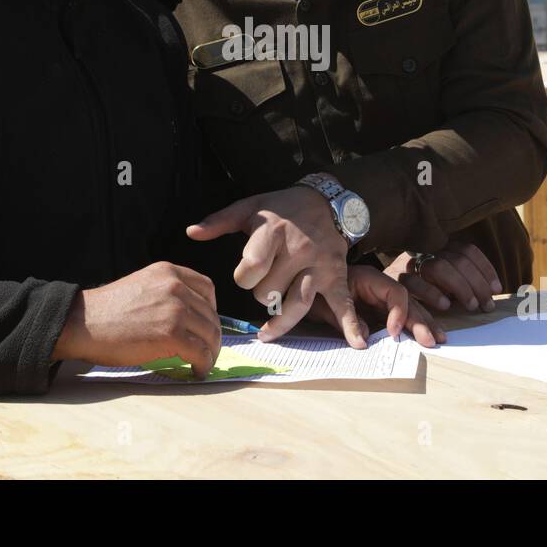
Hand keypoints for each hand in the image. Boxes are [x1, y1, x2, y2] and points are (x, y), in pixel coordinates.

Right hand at [51, 261, 221, 379]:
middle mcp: (175, 286)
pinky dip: (204, 364)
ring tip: (203, 363)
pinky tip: (197, 371)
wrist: (82, 323)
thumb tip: (188, 318)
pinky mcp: (172, 333)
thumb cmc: (106, 311)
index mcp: (168, 271)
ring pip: (210, 333)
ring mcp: (175, 309)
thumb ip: (166, 293)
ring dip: (210, 352)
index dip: (211, 310)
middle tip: (206, 351)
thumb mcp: (142, 286)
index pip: (207, 288)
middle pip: (210, 313)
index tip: (205, 325)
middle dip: (211, 335)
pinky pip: (200, 351)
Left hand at [186, 185, 366, 348]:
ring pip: (298, 303)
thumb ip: (218, 221)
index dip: (243, 276)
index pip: (252, 267)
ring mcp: (319, 265)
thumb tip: (190, 232)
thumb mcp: (249, 208)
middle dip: (260, 294)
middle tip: (261, 288)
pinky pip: (343, 303)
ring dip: (281, 322)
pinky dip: (351, 325)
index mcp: (274, 232)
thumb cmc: (281, 209)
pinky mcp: (336, 275)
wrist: (325, 202)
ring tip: (266, 335)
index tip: (244, 274)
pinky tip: (356, 344)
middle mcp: (298, 250)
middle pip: (270, 292)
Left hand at [310, 265, 445, 347]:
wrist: (306, 281)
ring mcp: (383, 297)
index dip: (398, 312)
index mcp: (368, 279)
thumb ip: (343, 318)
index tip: (393, 333)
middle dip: (420, 321)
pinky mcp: (381, 309)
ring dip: (425, 323)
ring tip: (439, 340)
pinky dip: (416, 326)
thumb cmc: (314, 290)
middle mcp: (380, 286)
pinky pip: (403, 316)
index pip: (394, 292)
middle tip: (430, 342)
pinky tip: (429, 335)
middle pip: (408, 302)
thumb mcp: (323, 304)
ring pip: (411, 308)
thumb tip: (364, 338)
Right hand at [384, 241, 501, 313]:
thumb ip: (459, 282)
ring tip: (470, 305)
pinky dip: (432, 293)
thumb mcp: (441, 283)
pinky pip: (415, 283)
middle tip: (486, 305)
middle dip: (476, 283)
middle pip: (456, 259)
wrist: (372, 290)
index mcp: (437, 247)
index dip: (484, 267)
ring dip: (459, 286)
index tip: (497, 288)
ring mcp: (410, 264)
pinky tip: (445, 305)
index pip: (466, 249)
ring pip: (438, 267)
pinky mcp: (397, 280)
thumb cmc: (417, 290)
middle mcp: (424, 252)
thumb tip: (488, 293)